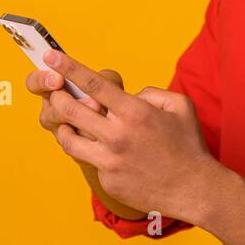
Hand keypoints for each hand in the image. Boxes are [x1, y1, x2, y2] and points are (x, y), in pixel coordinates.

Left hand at [41, 48, 221, 224]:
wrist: (194, 189)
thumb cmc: (188, 144)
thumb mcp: (179, 106)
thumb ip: (150, 93)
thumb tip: (129, 96)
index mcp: (135, 112)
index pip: (93, 84)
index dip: (68, 67)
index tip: (50, 55)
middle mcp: (118, 136)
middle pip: (71, 110)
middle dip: (57, 97)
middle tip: (54, 92)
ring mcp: (110, 161)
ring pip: (68, 139)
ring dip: (63, 126)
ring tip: (66, 122)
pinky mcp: (108, 181)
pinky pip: (88, 160)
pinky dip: (89, 151)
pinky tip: (100, 149)